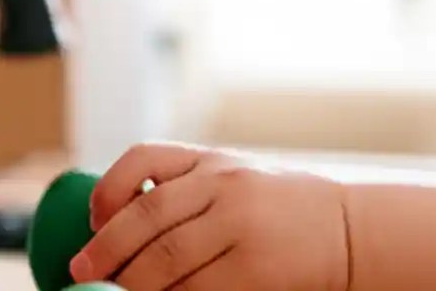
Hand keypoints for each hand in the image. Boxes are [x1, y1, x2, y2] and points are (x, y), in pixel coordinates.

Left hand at [72, 144, 349, 290]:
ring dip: (133, 281)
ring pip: (168, 258)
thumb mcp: (236, 180)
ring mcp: (242, 225)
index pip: (143, 158)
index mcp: (212, 159)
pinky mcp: (258, 269)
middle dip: (107, 248)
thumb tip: (111, 228)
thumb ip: (186, 192)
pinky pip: (199, 289)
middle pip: (147, 216)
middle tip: (81, 271)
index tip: (92, 220)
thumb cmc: (281, 210)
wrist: (354, 232)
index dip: (108, 189)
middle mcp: (224, 184)